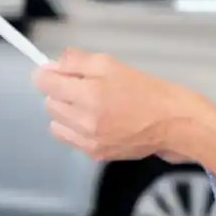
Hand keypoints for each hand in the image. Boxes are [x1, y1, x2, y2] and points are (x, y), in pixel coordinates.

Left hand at [32, 48, 192, 162]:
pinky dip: (75, 128)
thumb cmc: (145, 90)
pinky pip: (69, 138)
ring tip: (89, 105)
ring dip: (65, 112)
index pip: (44, 82)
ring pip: (55, 122)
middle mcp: (85, 120)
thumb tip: (52, 65)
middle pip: (48, 103)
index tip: (55, 71)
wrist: (170, 122)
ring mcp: (89, 140)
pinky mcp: (95, 154)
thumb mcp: (110, 63)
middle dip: (59, 92)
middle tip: (82, 86)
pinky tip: (95, 121)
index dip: (47, 73)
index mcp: (90, 93)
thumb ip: (76, 61)